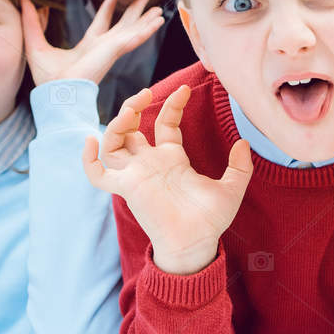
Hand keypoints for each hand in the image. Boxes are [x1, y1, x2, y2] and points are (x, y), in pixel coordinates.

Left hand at [23, 0, 160, 86]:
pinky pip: (135, 38)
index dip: (107, 10)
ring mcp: (111, 50)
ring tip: (159, 10)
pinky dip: (147, 30)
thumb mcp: (35, 42)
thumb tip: (24, 1)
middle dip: (134, 13)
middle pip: (123, 26)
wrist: (57, 92)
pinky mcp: (114, 51)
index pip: (101, 25)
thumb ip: (31, 21)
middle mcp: (103, 48)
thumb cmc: (47, 76)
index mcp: (88, 47)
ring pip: (133, 31)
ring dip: (146, 20)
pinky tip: (158, 21)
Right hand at [81, 85, 251, 274]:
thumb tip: (244, 143)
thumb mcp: (232, 189)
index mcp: (172, 159)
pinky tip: (91, 142)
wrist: (196, 244)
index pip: (164, 123)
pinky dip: (89, 160)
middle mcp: (151, 164)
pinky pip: (98, 175)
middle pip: (131, 128)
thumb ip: (240, 166)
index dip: (172, 105)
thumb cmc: (210, 220)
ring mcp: (136, 175)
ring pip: (113, 143)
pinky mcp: (127, 188)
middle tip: (147, 93)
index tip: (185, 89)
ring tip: (131, 111)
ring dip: (116, 124)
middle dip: (134, 106)